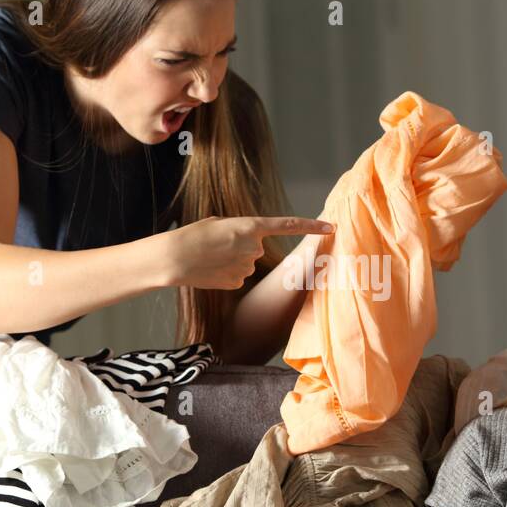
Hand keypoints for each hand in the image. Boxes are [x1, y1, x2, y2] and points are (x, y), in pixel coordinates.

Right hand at [165, 215, 333, 289]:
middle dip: (242, 247)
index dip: (311, 226)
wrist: (175, 258)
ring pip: (247, 264)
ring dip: (232, 261)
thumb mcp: (220, 223)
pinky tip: (212, 271)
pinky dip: (226, 274)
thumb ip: (242, 231)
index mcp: (250, 226)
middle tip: (218, 245)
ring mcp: (247, 267)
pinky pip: (238, 277)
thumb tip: (251, 246)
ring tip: (211, 257)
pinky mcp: (238, 282)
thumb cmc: (194, 235)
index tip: (331, 228)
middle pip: (257, 248)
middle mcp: (254, 247)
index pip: (288, 225)